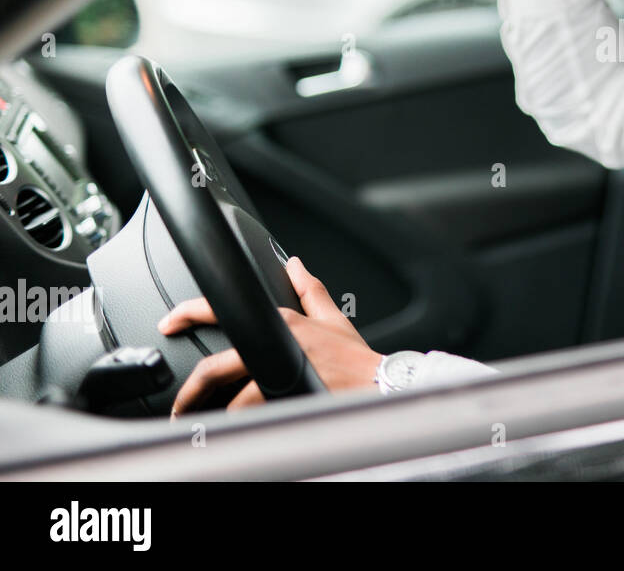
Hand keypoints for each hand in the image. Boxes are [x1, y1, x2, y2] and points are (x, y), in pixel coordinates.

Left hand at [158, 256, 381, 417]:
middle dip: (190, 392)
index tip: (169, 323)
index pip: (224, 309)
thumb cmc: (356, 357)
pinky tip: (232, 432)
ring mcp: (279, 373)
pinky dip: (239, 425)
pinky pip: (251, 416)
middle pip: (216, 367)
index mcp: (282, 321)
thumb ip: (309, 289)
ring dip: (214, 415)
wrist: (379, 383)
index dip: (189, 313)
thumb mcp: (332, 317)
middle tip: (180, 407)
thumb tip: (294, 264)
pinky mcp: (286, 399)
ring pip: (230, 399)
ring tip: (203, 427)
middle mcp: (276, 343)